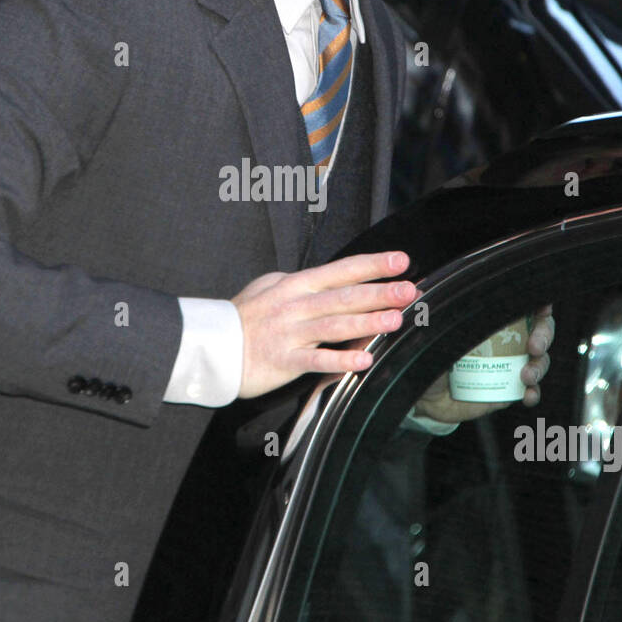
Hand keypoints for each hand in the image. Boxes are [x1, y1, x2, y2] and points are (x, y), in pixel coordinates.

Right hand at [232, 251, 417, 397]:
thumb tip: (327, 280)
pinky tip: (362, 360)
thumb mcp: (270, 288)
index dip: (372, 265)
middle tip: (409, 290)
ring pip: (335, 325)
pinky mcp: (284, 360)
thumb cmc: (243, 318)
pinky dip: (340, 359)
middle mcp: (297, 305)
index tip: (400, 261)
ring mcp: (291, 333)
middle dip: (379, 292)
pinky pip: (316, 359)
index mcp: (297, 285)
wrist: (213, 346)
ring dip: (367, 322)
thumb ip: (301, 284)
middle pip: (344, 296)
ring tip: (395, 320)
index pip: (341, 270)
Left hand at [411, 305, 554, 424]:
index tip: (542, 308)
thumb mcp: (428, 331)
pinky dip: (533, 392)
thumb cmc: (427, 355)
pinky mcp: (507, 390)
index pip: (521, 306)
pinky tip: (527, 394)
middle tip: (535, 346)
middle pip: (540, 331)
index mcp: (491, 319)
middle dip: (544, 336)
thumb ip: (427, 311)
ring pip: (539, 360)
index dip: (538, 304)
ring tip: (526, 375)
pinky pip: (529, 390)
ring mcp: (509, 365)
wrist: (424, 395)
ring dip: (539, 366)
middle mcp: (505, 340)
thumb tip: (419, 290)